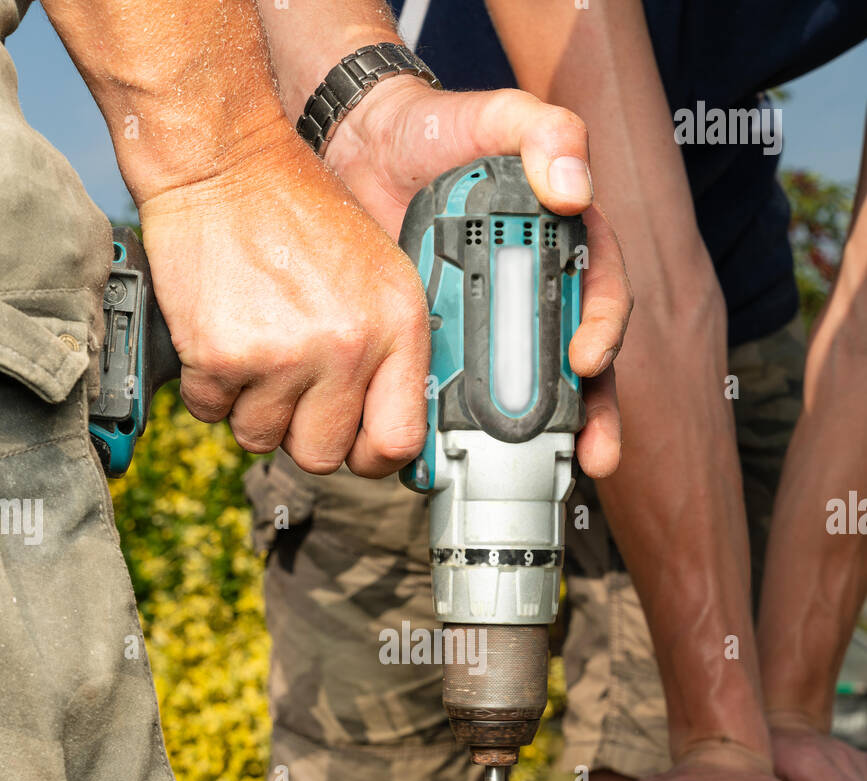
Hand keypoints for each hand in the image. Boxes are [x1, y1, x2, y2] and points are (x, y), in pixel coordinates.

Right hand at [138, 128, 429, 477]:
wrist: (223, 162)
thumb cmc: (297, 214)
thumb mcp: (377, 274)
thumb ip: (389, 352)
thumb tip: (385, 428)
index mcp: (396, 326)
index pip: (399, 440)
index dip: (371, 456)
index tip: (355, 448)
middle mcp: (346, 346)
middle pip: (321, 454)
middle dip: (299, 429)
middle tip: (289, 381)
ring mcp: (283, 354)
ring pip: (260, 438)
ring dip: (250, 404)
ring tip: (255, 345)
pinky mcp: (222, 355)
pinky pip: (209, 412)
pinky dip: (208, 385)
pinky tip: (221, 334)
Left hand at [326, 78, 632, 478]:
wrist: (357, 153)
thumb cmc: (433, 131)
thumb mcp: (495, 118)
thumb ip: (543, 132)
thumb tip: (574, 188)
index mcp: (561, 250)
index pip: (601, 297)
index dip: (605, 332)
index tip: (588, 358)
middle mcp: (533, 300)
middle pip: (577, 370)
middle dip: (593, 421)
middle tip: (594, 456)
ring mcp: (487, 332)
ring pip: (523, 398)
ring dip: (535, 446)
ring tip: (536, 479)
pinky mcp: (441, 353)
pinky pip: (458, 402)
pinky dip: (462, 437)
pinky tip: (456, 463)